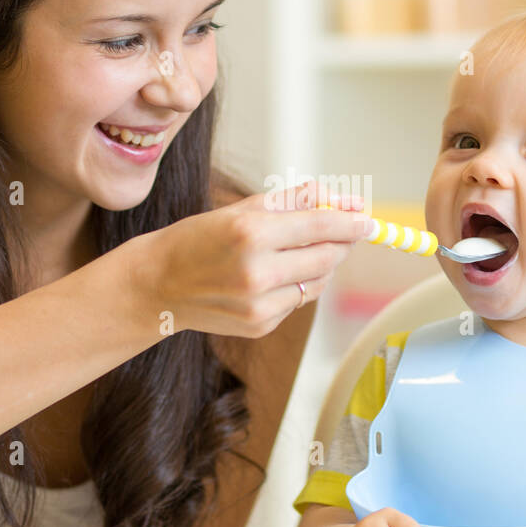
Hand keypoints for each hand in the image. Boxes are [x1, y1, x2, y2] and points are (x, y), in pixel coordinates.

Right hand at [135, 179, 367, 338]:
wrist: (158, 285)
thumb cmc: (199, 239)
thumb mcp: (242, 209)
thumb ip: (297, 201)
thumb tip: (346, 202)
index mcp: (251, 233)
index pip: (320, 227)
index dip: (350, 223)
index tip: (367, 219)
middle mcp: (257, 272)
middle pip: (327, 257)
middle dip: (340, 243)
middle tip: (341, 231)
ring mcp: (260, 304)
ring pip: (319, 282)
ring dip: (321, 264)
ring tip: (297, 252)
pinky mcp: (261, 325)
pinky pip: (298, 301)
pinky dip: (298, 285)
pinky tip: (273, 276)